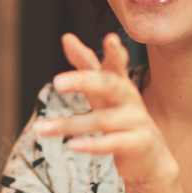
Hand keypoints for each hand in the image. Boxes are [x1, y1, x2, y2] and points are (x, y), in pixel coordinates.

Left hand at [35, 33, 178, 189]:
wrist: (150, 155)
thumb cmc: (121, 116)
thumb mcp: (103, 91)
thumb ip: (86, 65)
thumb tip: (66, 37)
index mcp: (121, 83)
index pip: (116, 64)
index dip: (114, 52)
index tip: (110, 39)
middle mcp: (131, 99)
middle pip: (110, 85)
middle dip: (84, 82)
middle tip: (57, 82)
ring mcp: (137, 121)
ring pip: (102, 120)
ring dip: (69, 124)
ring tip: (41, 128)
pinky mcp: (138, 144)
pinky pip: (112, 143)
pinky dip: (90, 145)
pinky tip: (71, 146)